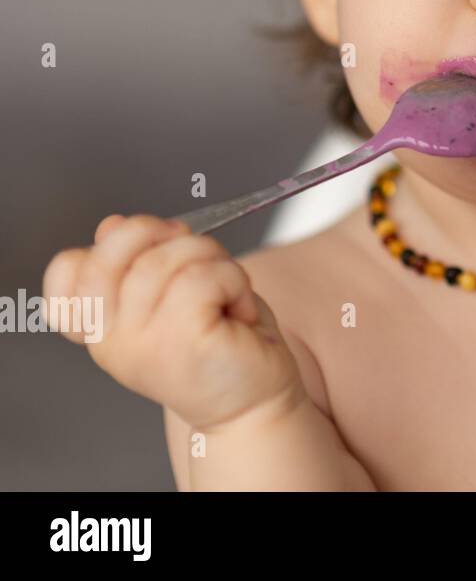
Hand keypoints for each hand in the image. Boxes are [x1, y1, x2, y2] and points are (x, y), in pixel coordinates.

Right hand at [42, 214, 303, 430]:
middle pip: (115, 248)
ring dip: (215, 261)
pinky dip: (234, 280)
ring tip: (230, 295)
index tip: (157, 254)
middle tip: (202, 258)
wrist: (254, 403)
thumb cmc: (223, 341)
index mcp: (103, 324)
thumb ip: (142, 260)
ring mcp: (141, 342)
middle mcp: (110, 337)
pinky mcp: (180, 341)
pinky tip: (240, 310)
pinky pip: (202, 276)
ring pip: (166, 258)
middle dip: (166, 234)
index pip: (68, 269)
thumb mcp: (176, 292)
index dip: (114, 243)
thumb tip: (112, 224)